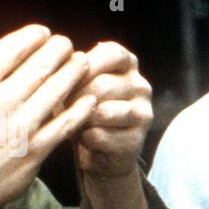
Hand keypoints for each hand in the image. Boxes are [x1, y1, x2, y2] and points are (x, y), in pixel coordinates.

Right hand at [0, 25, 95, 208]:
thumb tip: (10, 57)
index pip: (11, 48)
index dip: (33, 36)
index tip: (44, 32)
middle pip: (39, 65)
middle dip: (59, 49)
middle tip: (68, 44)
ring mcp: (18, 128)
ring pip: (56, 90)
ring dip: (74, 72)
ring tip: (82, 62)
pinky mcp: (34, 151)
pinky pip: (65, 124)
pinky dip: (81, 109)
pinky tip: (89, 99)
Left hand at [68, 42, 152, 182]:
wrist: (100, 153)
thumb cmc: (83, 108)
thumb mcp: (78, 82)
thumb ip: (74, 68)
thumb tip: (65, 64)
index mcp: (128, 64)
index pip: (111, 54)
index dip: (84, 68)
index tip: (67, 80)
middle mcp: (141, 86)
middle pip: (103, 86)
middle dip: (76, 99)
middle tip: (65, 108)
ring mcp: (143, 115)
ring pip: (103, 112)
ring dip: (81, 120)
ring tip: (77, 123)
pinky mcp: (136, 141)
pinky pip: (100, 136)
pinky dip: (84, 139)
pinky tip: (87, 140)